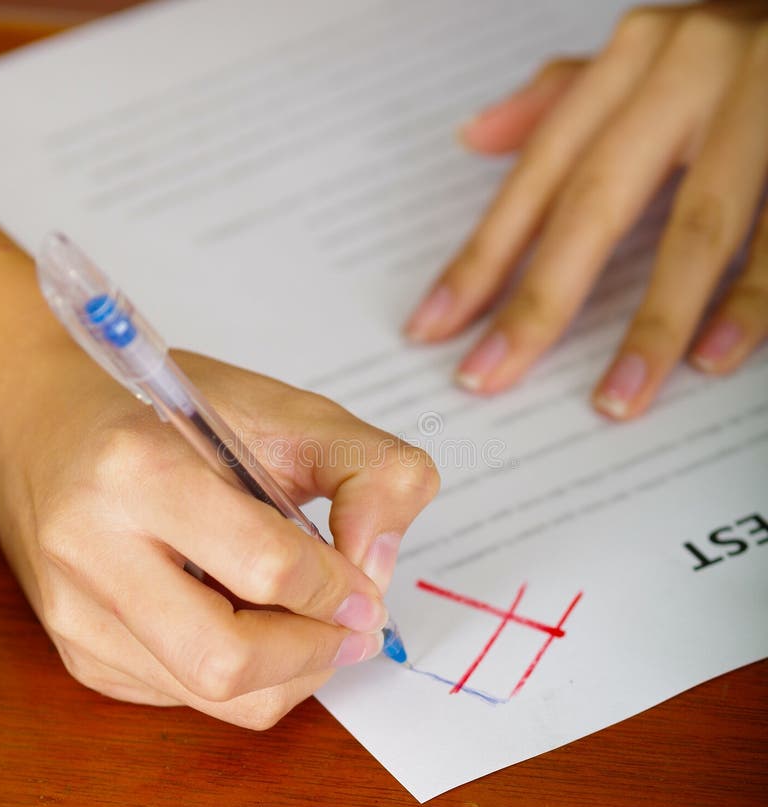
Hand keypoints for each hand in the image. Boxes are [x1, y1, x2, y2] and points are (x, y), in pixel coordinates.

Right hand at [0, 245, 437, 730]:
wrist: (49, 427)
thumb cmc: (169, 415)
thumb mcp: (281, 410)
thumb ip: (366, 465)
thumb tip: (382, 559)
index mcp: (140, 470)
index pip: (267, 566)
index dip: (340, 587)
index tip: (368, 585)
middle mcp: (91, 551)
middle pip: (230, 660)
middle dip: (317, 653)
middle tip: (353, 624)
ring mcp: (77, 613)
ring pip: (214, 695)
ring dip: (288, 670)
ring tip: (311, 621)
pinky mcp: (80, 652)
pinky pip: (187, 696)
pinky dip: (244, 673)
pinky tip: (250, 620)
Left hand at [405, 2, 767, 418]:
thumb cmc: (736, 46)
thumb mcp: (647, 57)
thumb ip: (562, 99)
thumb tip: (475, 137)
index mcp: (632, 61)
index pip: (536, 176)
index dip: (481, 258)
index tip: (433, 327)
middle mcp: (687, 72)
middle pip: (593, 204)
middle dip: (537, 304)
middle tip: (488, 376)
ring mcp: (762, 101)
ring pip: (695, 228)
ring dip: (652, 324)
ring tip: (614, 400)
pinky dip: (750, 300)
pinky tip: (715, 356)